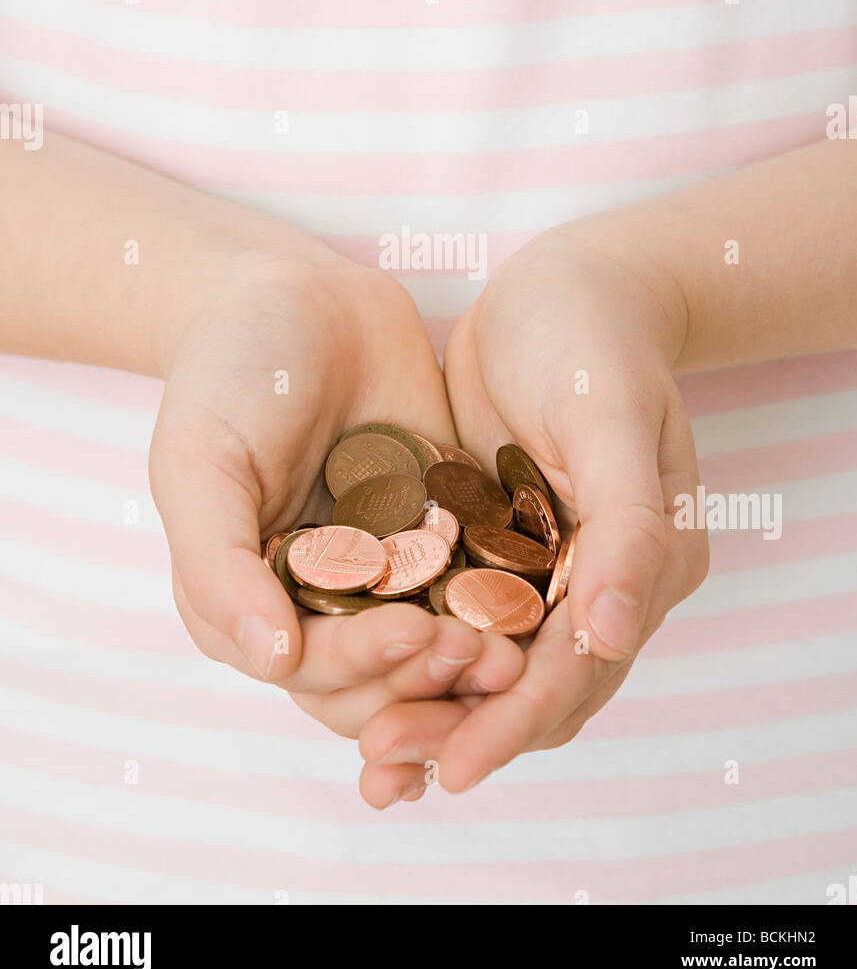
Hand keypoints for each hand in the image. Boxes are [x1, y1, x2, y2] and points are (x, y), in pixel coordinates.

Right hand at [148, 239, 523, 754]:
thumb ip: (219, 568)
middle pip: (381, 677)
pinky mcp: (445, 527)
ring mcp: (389, 565)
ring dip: (474, 658)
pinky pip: (479, 577)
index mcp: (256, 601)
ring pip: (436, 645)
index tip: (415, 635)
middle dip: (430, 675)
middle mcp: (323, 599)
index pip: (313, 670)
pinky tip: (544, 597)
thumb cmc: (228, 375)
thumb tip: (271, 663)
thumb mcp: (199, 466)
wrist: (297, 292)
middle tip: (485, 652)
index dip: (365, 665)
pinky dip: (507, 599)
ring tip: (520, 648)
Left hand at [357, 224, 707, 797]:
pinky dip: (418, 650)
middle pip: (531, 682)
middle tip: (384, 763)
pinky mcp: (499, 542)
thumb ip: (624, 528)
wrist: (565, 285)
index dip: (516, 719)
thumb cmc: (595, 338)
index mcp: (650, 562)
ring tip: (365, 748)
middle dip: (461, 726)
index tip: (455, 767)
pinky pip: (458, 613)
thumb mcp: (613, 419)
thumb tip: (610, 636)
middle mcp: (602, 580)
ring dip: (432, 703)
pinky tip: (359, 671)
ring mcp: (548, 564)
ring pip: (489, 662)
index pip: (579, 666)